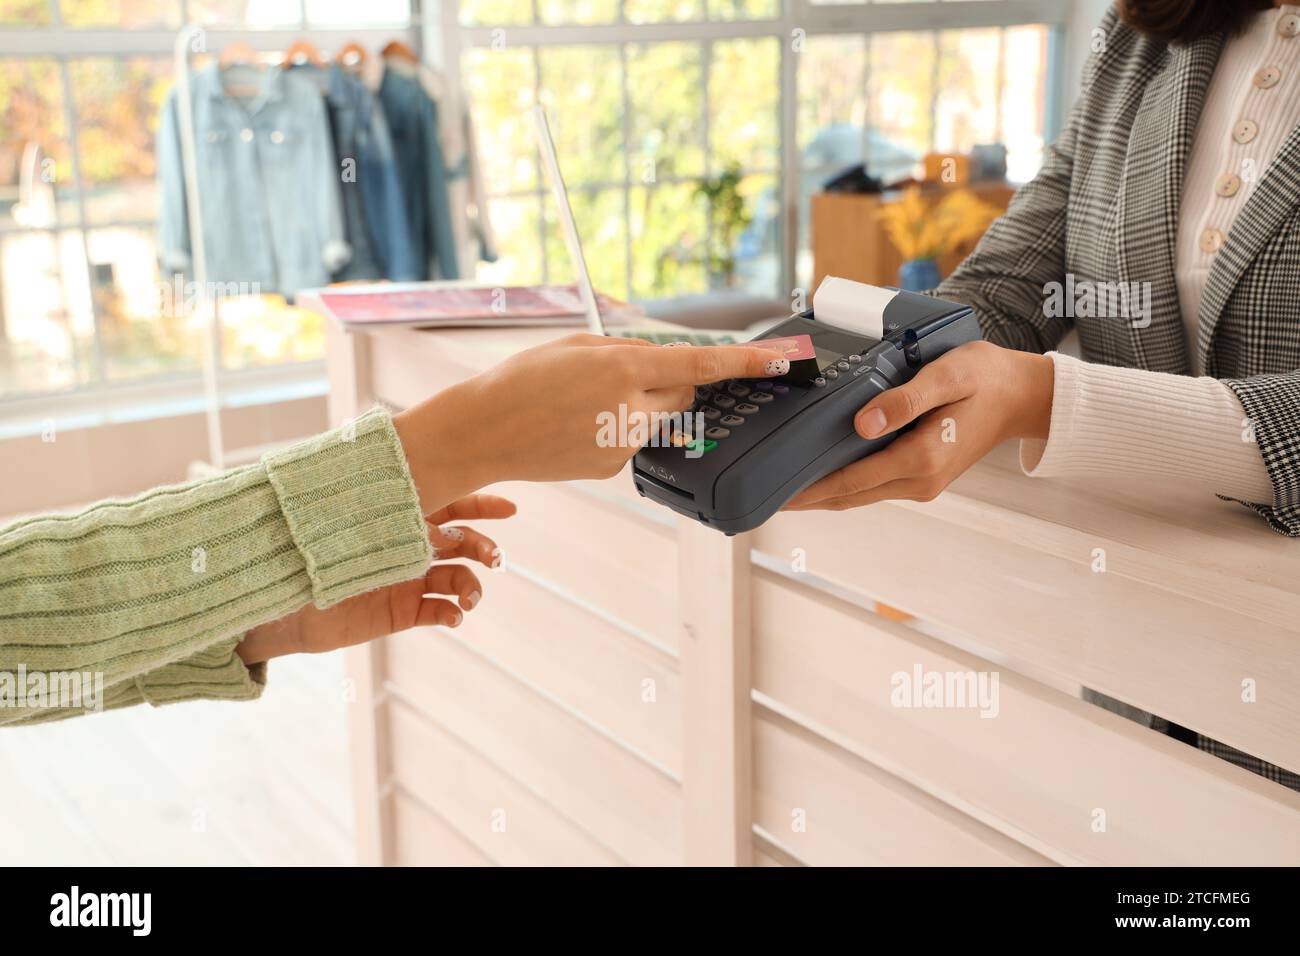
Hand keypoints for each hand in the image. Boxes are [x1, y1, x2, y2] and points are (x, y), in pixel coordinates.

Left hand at [237, 494, 515, 664]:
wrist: (281, 598)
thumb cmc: (301, 547)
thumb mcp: (332, 514)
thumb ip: (361, 489)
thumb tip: (365, 442)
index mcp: (402, 517)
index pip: (452, 505)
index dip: (483, 507)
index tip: (510, 509)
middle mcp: (412, 546)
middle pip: (465, 543)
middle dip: (485, 549)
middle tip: (495, 558)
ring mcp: (411, 579)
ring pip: (458, 579)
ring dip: (472, 586)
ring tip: (470, 598)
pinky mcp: (404, 612)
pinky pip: (440, 612)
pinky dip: (452, 614)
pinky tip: (454, 616)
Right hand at [394, 333, 789, 511]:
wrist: (481, 432)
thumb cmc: (520, 381)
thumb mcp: (576, 346)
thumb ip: (626, 351)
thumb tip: (661, 364)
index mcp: (621, 368)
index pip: (700, 366)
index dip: (746, 365)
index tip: (783, 362)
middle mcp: (629, 408)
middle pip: (681, 393)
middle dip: (667, 382)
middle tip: (617, 378)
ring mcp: (622, 444)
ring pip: (654, 418)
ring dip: (634, 407)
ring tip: (581, 407)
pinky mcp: (612, 468)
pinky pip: (631, 442)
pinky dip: (613, 431)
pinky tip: (575, 428)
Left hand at [786, 341, 1053, 510]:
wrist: (1021, 395)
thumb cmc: (984, 378)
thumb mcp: (947, 377)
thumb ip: (905, 401)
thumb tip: (863, 424)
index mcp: (923, 458)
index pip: (852, 480)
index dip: (811, 489)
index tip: (777, 493)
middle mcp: (920, 480)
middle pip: (850, 496)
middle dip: (808, 498)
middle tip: (765, 495)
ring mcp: (922, 482)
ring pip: (860, 495)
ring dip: (824, 495)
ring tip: (783, 488)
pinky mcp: (922, 476)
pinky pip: (874, 485)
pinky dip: (845, 484)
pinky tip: (821, 475)